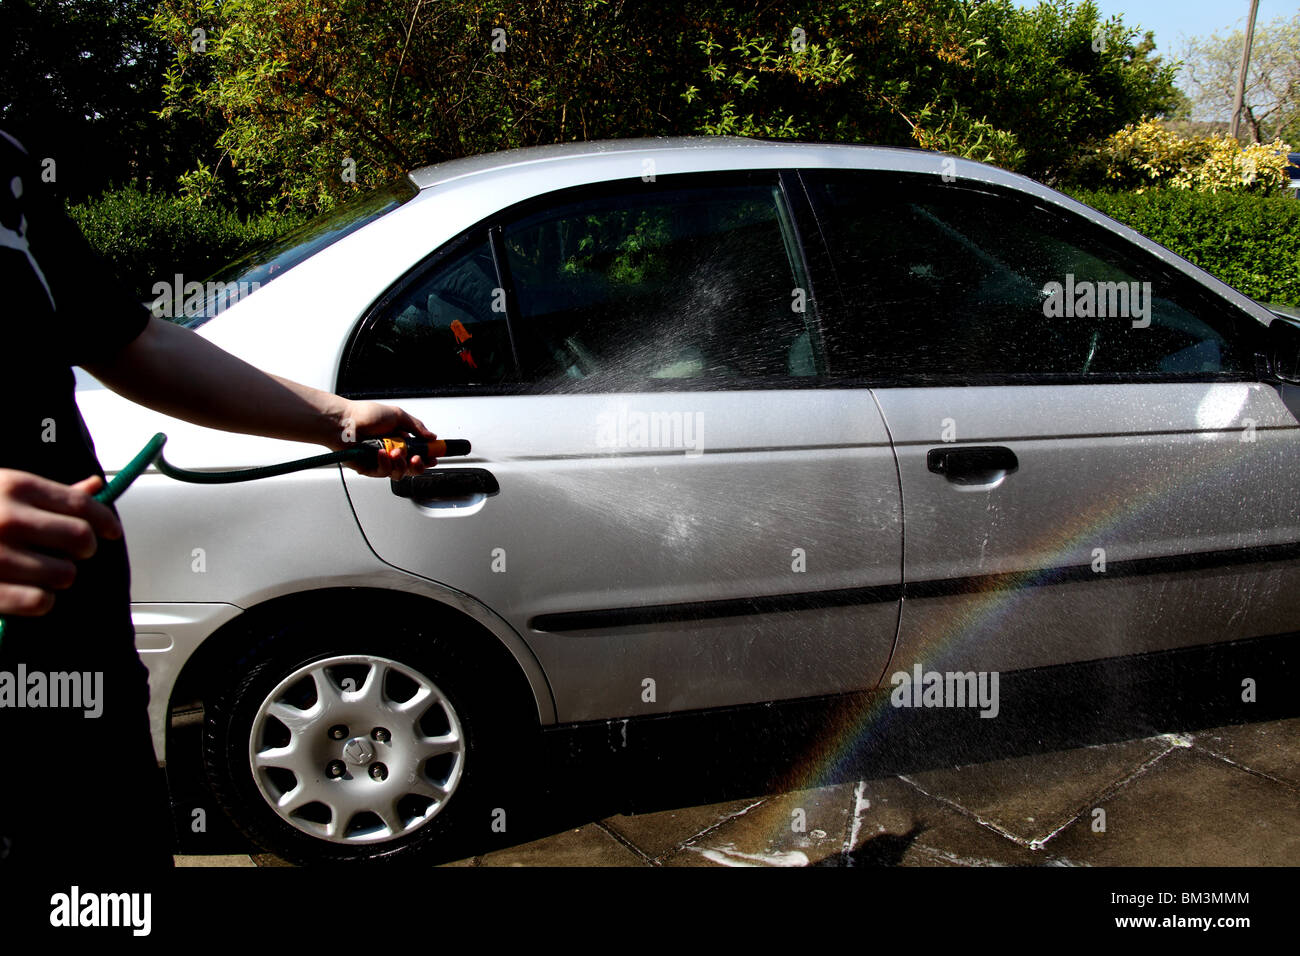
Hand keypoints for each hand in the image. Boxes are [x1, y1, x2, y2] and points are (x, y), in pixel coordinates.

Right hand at [0, 471, 122, 616]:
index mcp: (16, 487)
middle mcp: (8, 519)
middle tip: (72, 552)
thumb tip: (95, 486)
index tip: (111, 531)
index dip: (105, 521)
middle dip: (83, 549)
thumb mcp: (3, 487)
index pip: (82, 506)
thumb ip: (50, 492)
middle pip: (81, 541)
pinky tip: (28, 590)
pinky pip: (40, 602)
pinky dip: (40, 600)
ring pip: (65, 575)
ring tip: (41, 570)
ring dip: (60, 576)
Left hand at [334, 400, 438, 478]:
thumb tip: (432, 436)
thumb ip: (416, 427)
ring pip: (400, 473)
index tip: (434, 457)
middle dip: (418, 465)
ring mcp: (381, 461)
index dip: (428, 457)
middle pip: (413, 467)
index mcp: (400, 439)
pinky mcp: (370, 469)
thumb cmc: (364, 415)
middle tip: (417, 458)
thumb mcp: (397, 415)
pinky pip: (384, 473)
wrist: (343, 422)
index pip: (419, 452)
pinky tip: (381, 454)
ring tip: (395, 452)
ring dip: (401, 463)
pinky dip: (385, 464)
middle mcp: (392, 451)